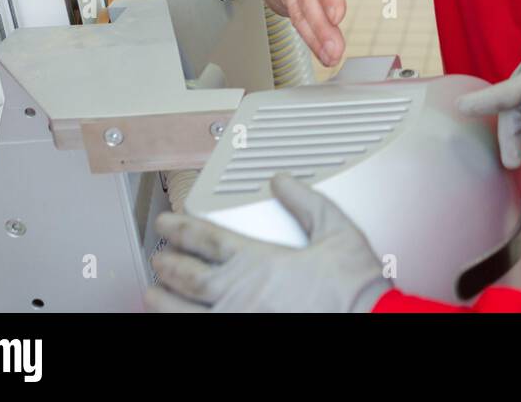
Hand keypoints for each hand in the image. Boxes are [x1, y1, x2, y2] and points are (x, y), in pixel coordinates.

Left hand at [145, 174, 390, 312]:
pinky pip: (200, 332)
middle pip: (187, 277)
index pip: (206, 239)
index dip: (180, 228)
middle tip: (157, 256)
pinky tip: (180, 320)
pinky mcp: (243, 340)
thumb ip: (305, 201)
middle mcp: (239, 293)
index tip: (166, 223)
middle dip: (167, 264)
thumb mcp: (335, 230)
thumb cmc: (352, 286)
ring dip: (164, 301)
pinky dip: (184, 324)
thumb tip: (282, 181)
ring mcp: (237, 321)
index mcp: (259, 261)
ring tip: (152, 293)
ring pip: (184, 312)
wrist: (368, 321)